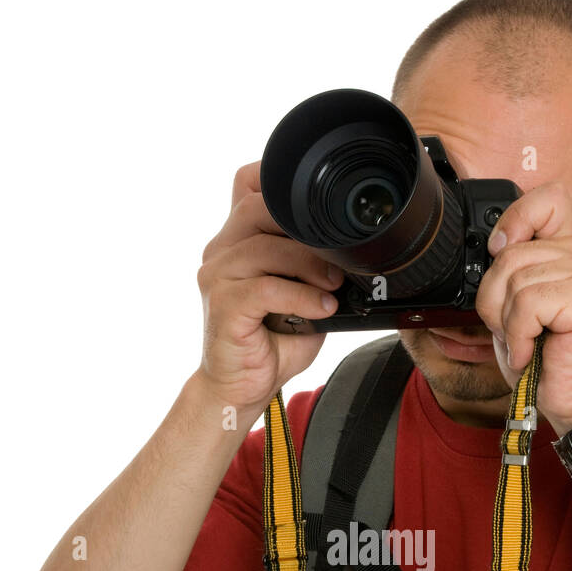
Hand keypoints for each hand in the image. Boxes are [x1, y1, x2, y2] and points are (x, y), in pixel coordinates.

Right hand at [194, 161, 343, 419]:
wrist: (241, 387)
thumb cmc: (269, 341)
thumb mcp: (298, 293)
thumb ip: (311, 265)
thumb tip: (354, 252)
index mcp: (235, 241)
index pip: (247, 185)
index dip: (280, 183)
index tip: (320, 207)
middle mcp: (220, 252)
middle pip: (257, 207)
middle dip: (305, 226)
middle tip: (339, 255)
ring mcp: (217, 276)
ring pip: (264, 248)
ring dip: (309, 264)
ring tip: (336, 284)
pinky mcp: (223, 305)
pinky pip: (266, 288)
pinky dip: (301, 296)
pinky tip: (321, 309)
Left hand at [474, 182, 571, 434]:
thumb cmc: (550, 360)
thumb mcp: (520, 308)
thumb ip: (511, 272)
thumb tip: (493, 247)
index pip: (547, 199)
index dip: (514, 221)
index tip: (503, 256)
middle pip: (511, 252)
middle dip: (495, 298)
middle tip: (513, 329)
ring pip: (516, 279)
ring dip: (507, 322)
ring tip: (525, 343)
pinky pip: (528, 302)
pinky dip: (518, 335)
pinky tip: (530, 351)